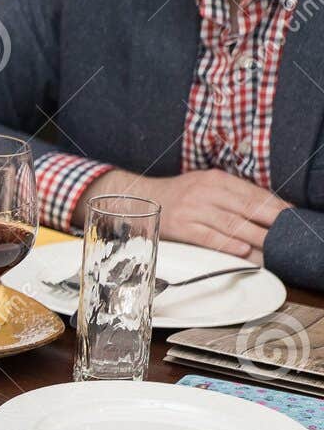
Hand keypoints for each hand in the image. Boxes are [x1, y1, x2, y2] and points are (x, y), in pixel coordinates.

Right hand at [84, 169, 289, 260]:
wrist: (138, 198)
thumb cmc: (177, 196)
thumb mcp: (204, 186)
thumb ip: (231, 196)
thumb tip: (263, 212)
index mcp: (216, 179)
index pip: (253, 193)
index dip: (275, 206)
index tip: (291, 217)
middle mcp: (205, 191)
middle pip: (247, 209)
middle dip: (271, 223)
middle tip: (288, 235)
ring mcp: (192, 209)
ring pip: (232, 224)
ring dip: (255, 237)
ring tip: (272, 247)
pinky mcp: (181, 226)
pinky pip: (209, 237)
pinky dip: (228, 244)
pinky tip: (243, 250)